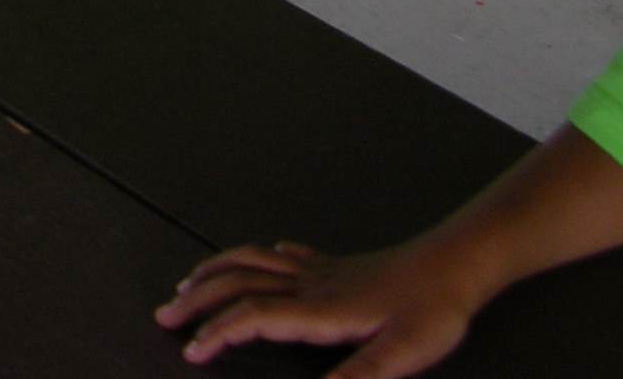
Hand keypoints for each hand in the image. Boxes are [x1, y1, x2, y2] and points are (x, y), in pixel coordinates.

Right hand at [156, 240, 479, 377]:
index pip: (251, 317)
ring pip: (251, 262)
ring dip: (215, 271)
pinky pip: (283, 255)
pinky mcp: (339, 266)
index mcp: (318, 310)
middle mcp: (310, 284)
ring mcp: (322, 270)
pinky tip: (261, 260)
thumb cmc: (433, 309)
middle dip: (197, 299)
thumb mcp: (400, 355)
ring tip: (189, 282)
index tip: (190, 351)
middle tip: (165, 314)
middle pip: (237, 284)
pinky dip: (256, 258)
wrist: (457, 262)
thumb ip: (356, 378)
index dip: (216, 333)